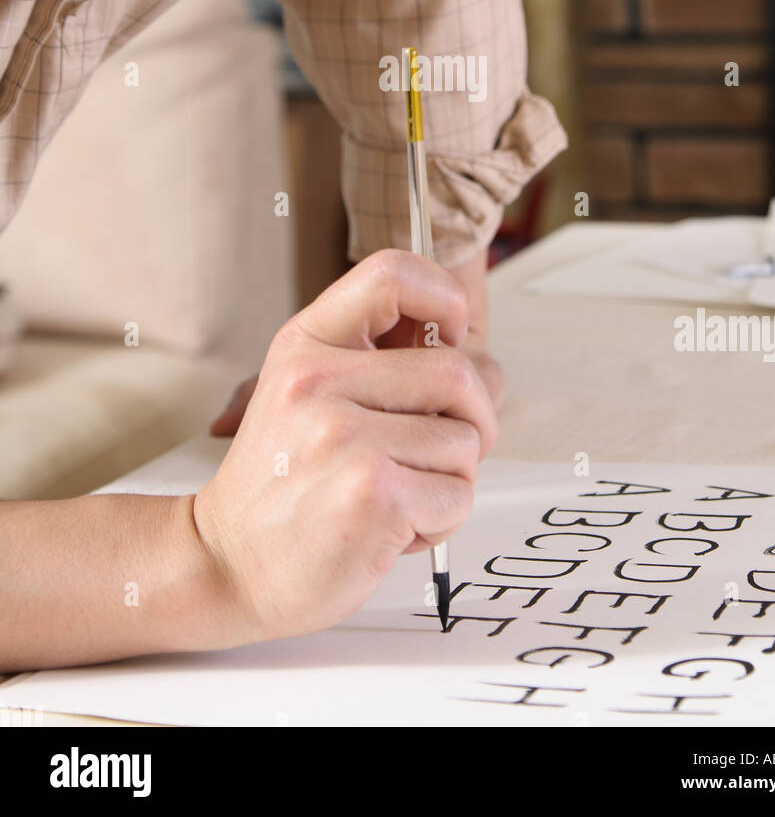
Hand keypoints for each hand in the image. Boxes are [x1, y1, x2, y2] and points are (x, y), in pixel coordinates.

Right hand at [193, 249, 497, 643]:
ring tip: (396, 495)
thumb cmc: (283, 484)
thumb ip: (385, 364)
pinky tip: (392, 527)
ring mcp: (345, 437)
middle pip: (458, 371)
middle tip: (436, 452)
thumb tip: (481, 366)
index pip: (392, 274)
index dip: (443, 298)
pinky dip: (440, 520)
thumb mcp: (310, 396)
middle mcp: (320, 381)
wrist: (227, 564)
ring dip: (450, 480)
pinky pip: (459, 495)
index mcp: (306, 344)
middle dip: (471, 419)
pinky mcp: (374, 493)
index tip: (450, 338)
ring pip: (467, 440)